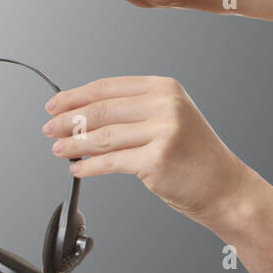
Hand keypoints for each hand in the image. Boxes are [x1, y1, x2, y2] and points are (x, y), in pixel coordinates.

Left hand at [42, 76, 249, 229]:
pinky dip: (88, 166)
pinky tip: (78, 169)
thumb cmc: (190, 153)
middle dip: (68, 121)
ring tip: (58, 150)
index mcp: (163, 87)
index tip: (54, 105)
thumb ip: (128, 111)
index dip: (74, 96)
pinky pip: (110, 161)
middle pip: (100, 111)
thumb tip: (77, 114)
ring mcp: (162, 131)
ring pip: (101, 137)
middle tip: (50, 129)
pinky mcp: (156, 158)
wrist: (223, 185)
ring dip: (73, 145)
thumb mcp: (165, 117)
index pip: (106, 87)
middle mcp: (164, 105)